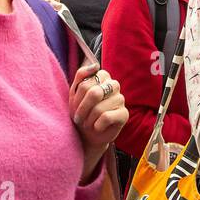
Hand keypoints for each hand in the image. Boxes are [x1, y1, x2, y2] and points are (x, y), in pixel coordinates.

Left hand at [69, 64, 127, 178]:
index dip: (77, 98)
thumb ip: (81, 75)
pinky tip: (97, 127)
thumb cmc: (81, 111)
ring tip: (88, 123)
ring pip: (99, 108)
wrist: (87, 134)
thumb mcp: (75, 92)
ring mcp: (120, 99)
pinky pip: (106, 117)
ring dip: (88, 119)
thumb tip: (96, 65)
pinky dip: (97, 125)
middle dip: (82, 109)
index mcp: (102, 76)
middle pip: (93, 94)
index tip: (74, 106)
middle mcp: (114, 85)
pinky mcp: (124, 114)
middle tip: (78, 118)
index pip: (86, 84)